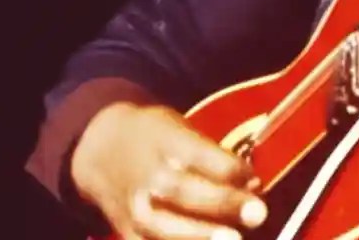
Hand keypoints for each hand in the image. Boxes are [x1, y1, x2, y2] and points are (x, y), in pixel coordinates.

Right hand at [71, 102, 266, 239]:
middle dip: (223, 204)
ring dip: (201, 236)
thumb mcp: (182, 129)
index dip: (235, 170)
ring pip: (166, 228)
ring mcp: (135, 208)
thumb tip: (252, 184)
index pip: (203, 157)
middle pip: (185, 192)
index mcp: (166, 143)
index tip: (256, 180)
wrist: (100, 150)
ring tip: (233, 239)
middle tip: (257, 214)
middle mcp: (149, 177)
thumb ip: (215, 157)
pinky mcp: (128, 233)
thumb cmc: (154, 138)